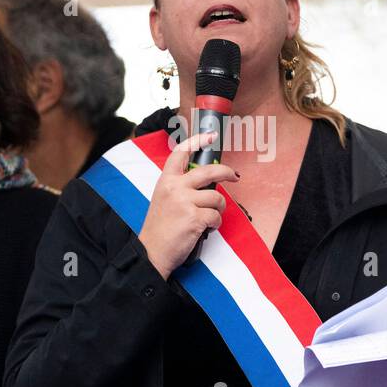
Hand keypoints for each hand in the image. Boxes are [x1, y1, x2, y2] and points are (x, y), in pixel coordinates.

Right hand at [138, 132, 239, 278]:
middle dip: (227, 172)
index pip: (181, 153)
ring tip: (210, 217)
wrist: (152, 251)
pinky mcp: (195, 217)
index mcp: (166, 181)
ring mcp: (185, 202)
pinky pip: (216, 216)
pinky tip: (206, 228)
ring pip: (216, 197)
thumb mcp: (163, 198)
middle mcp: (175, 187)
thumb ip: (179, 186)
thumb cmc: (159, 228)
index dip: (197, 141)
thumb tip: (205, 181)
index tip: (210, 136)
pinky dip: (215, 224)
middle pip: (209, 171)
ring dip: (218, 209)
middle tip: (235, 176)